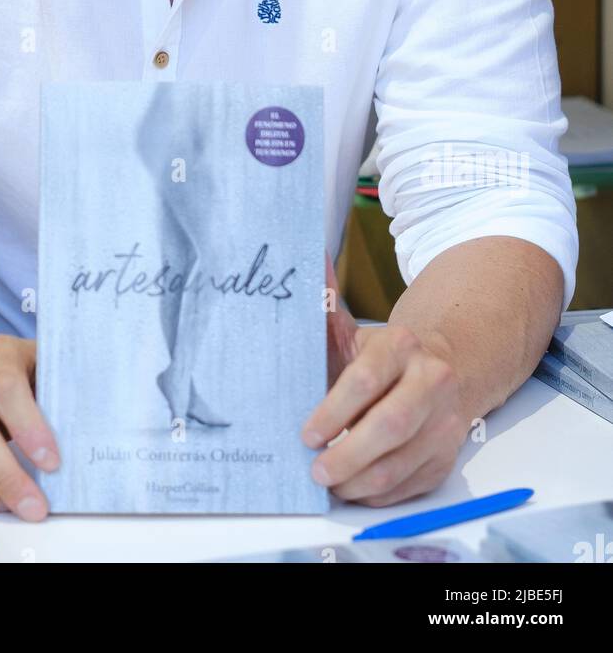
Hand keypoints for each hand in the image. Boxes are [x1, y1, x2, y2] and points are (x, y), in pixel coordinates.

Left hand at [304, 259, 468, 505]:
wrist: (445, 368)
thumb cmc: (382, 357)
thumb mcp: (353, 333)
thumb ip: (324, 307)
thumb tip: (306, 260)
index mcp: (402, 346)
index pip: (367, 379)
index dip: (334, 410)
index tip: (306, 433)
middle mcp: (431, 381)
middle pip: (390, 425)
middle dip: (348, 453)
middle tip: (316, 469)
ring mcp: (445, 421)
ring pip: (402, 461)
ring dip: (360, 480)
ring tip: (330, 483)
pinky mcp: (448, 455)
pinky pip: (411, 483)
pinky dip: (378, 493)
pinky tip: (354, 489)